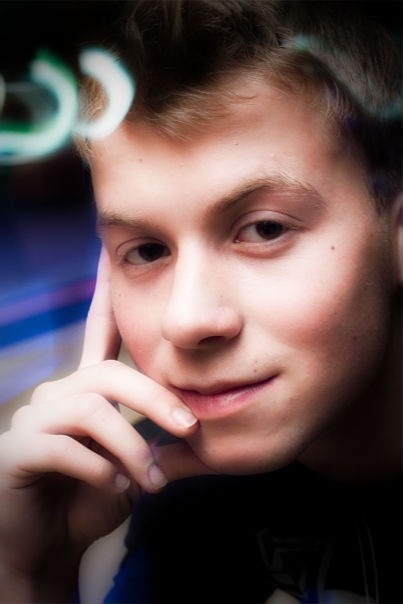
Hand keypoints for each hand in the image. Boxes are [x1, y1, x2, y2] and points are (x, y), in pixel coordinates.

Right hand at [0, 248, 209, 601]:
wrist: (48, 545)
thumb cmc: (91, 499)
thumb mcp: (132, 465)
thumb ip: (154, 440)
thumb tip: (193, 427)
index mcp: (85, 389)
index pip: (99, 334)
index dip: (104, 292)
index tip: (111, 252)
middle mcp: (57, 393)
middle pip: (110, 374)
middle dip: (156, 400)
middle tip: (190, 428)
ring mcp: (33, 418)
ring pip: (93, 409)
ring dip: (131, 448)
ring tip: (150, 481)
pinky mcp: (16, 449)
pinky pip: (65, 445)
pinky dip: (100, 470)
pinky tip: (115, 490)